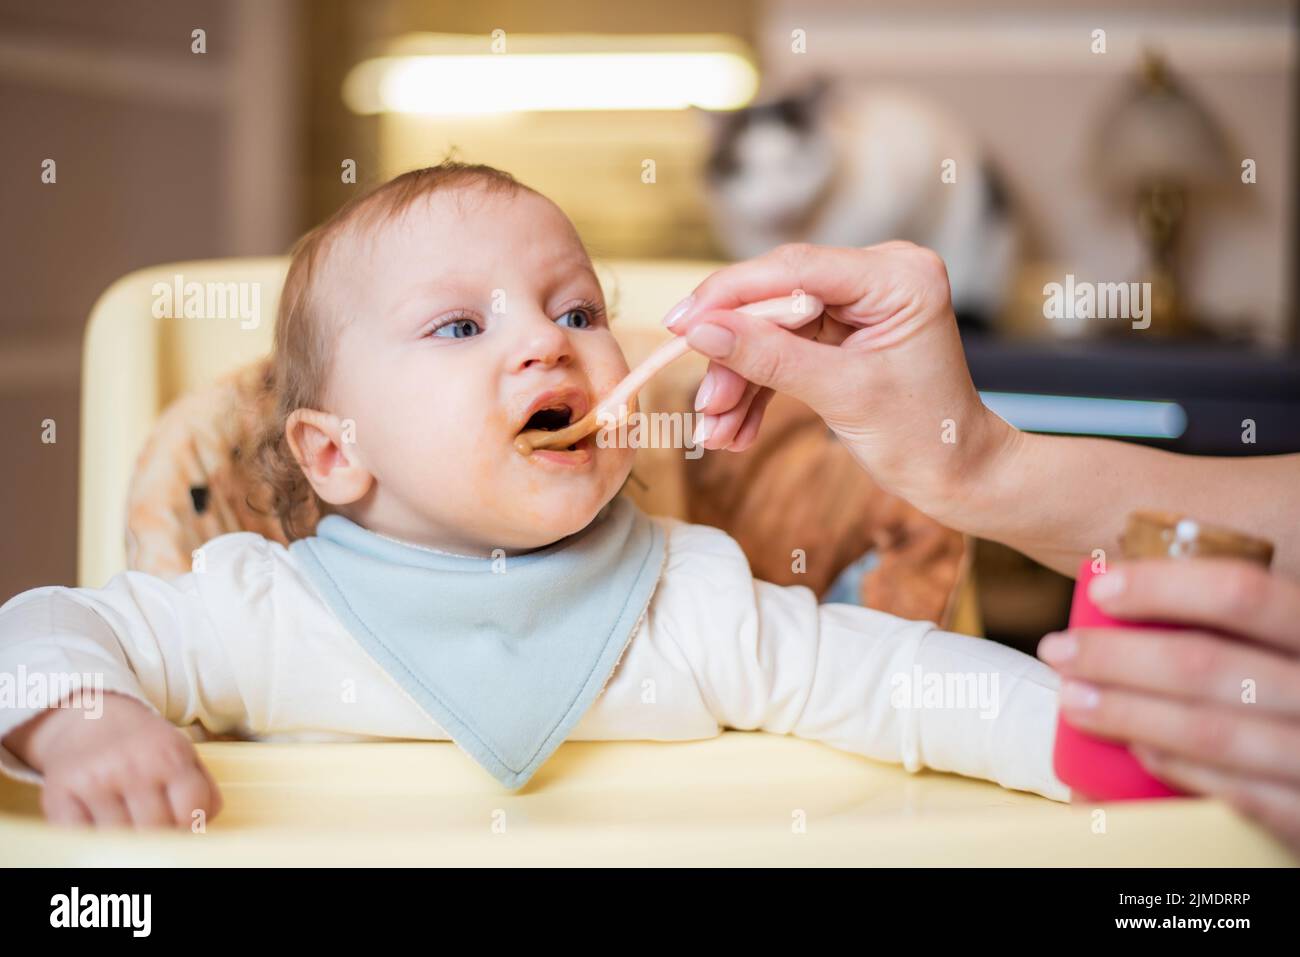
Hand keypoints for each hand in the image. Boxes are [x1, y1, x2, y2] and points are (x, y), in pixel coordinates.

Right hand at [3, 691, 222, 828]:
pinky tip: (98, 823)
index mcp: (169, 755)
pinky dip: (91, 838)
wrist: (90, 718)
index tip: (181, 822)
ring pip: (121, 838)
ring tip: (126, 819)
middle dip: (159, 833)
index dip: (189, 824)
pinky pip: (80, 837)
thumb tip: (204, 825)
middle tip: (152, 823)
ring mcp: (94, 782)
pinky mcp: (59, 795)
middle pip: (156, 829)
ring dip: (125, 837)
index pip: (191, 812)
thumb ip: (203, 789)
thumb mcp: (182, 753)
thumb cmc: (143, 745)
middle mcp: (132, 767)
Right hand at [665, 242, 1013, 517]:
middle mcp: (879, 276)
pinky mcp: (843, 330)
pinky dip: (759, 390)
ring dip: (740, 383)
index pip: (795, 268)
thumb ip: (768, 357)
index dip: (729, 295)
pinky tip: (737, 431)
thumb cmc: (922, 436)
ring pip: (771, 331)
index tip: (679, 323)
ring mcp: (859, 303)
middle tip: (703, 405)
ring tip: (716, 433)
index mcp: (898, 276)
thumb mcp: (841, 395)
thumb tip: (699, 330)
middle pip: (775, 302)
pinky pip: (785, 349)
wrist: (957, 475)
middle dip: (734, 357)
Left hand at [1038, 558, 1299, 854]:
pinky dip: (1174, 766)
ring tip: (1073, 700)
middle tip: (1059, 651)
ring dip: (1126, 713)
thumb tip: (1123, 593)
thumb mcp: (1282, 647)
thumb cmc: (1293, 689)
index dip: (1165, 587)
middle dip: (1116, 656)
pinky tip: (1133, 749)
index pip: (1242, 594)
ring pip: (1208, 731)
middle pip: (1205, 664)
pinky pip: (1232, 793)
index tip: (1103, 589)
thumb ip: (1233, 626)